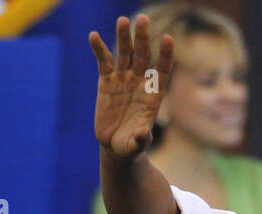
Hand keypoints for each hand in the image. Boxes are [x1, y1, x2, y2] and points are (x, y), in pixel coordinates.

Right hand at [89, 14, 174, 160]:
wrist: (115, 146)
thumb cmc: (131, 146)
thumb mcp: (136, 145)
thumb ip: (140, 139)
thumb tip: (142, 133)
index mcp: (153, 94)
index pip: (162, 70)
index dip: (165, 55)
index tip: (167, 39)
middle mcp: (139, 82)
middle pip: (143, 55)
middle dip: (142, 38)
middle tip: (142, 19)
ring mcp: (123, 79)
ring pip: (124, 54)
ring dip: (123, 37)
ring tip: (122, 21)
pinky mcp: (106, 81)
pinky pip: (104, 62)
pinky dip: (98, 49)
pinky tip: (93, 36)